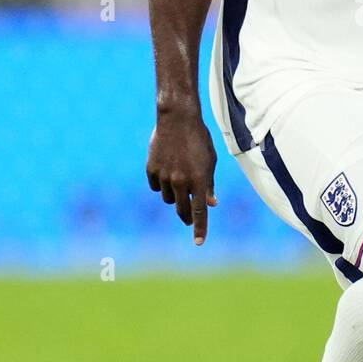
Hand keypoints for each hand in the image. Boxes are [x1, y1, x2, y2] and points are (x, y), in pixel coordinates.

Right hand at [147, 111, 217, 243]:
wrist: (177, 119)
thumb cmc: (199, 139)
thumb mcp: (210, 161)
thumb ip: (208, 184)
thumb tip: (211, 203)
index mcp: (199, 180)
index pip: (199, 211)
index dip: (200, 228)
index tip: (199, 242)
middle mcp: (180, 181)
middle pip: (181, 209)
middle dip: (186, 216)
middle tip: (189, 218)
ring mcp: (164, 176)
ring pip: (167, 198)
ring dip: (174, 196)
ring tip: (179, 180)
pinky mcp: (151, 169)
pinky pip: (155, 187)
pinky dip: (161, 184)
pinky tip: (166, 172)